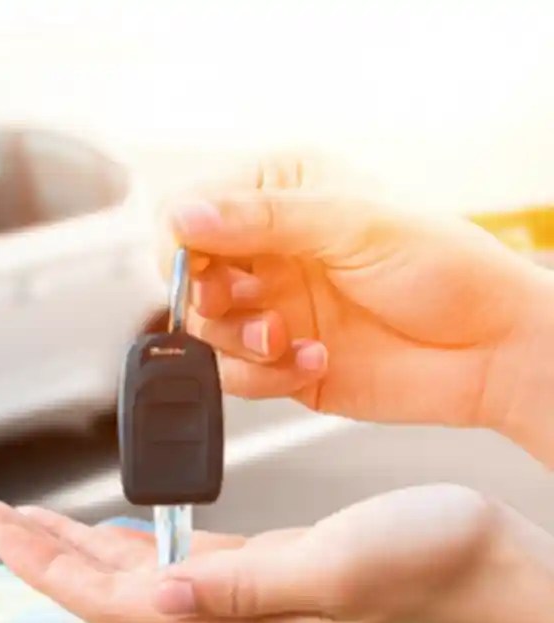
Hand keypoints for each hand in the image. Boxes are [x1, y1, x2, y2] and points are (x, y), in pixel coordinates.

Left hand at [0, 485, 553, 622]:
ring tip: (22, 520)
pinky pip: (168, 564)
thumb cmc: (431, 561)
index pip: (106, 599)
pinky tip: (104, 533)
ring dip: (71, 547)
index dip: (40, 563)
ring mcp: (240, 601)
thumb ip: (244, 583)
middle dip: (37, 551)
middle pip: (102, 589)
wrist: (491, 572)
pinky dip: (124, 544)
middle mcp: (225, 618)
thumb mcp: (337, 562)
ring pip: (128, 576)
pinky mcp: (260, 576)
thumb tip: (157, 594)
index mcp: (233, 621)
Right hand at [164, 156, 552, 440]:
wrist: (494, 352)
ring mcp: (270, 306)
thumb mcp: (354, 224)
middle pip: (184, 274)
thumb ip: (262, 219)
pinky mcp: (277, 360)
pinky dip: (265, 375)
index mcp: (282, 193)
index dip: (182, 240)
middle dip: (209, 296)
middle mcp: (268, 250)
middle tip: (249, 301)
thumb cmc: (451, 271)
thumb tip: (186, 218)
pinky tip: (313, 359)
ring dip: (239, 340)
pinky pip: (233, 374)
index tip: (199, 265)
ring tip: (286, 337)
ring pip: (202, 329)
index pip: (191, 208)